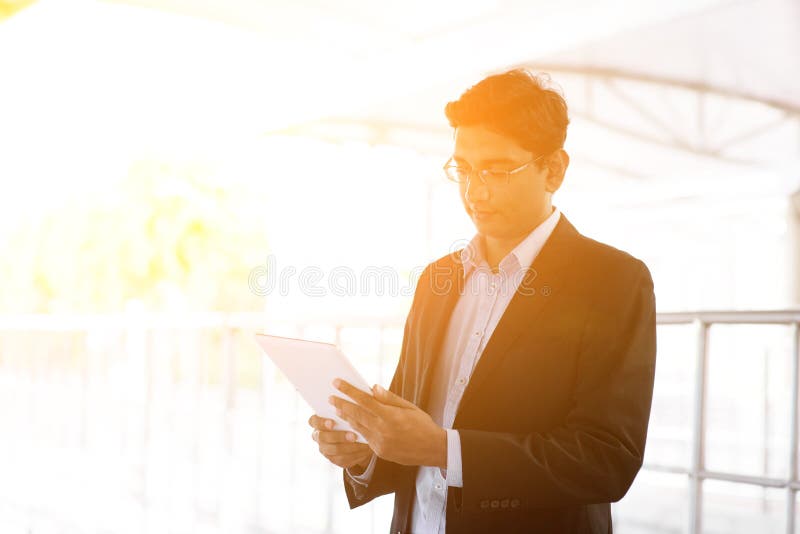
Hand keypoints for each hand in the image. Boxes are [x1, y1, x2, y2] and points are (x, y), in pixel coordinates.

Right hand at [308, 414, 372, 469]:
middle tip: (353, 435)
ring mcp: (325, 449)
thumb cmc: (351, 417)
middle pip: (322, 437)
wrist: (358, 436)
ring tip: (359, 442)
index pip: (313, 421)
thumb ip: (346, 408)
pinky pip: (342, 459)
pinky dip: (353, 454)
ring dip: (347, 446)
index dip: (321, 423)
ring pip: (333, 449)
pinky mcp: (334, 459)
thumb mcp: (348, 411)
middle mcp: (319, 436)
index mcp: (318, 421)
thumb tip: (351, 402)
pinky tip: (363, 449)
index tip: (332, 423)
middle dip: (338, 436)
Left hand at [329, 379, 446, 468]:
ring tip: (337, 409)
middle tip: (330, 398)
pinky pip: (364, 438)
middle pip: (356, 414)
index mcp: (390, 416)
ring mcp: (380, 443)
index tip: (337, 383)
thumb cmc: (423, 425)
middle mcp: (383, 430)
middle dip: (342, 404)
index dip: (349, 391)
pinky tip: (351, 423)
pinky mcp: (379, 452)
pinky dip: (357, 429)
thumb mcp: (409, 407)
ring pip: (357, 427)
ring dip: (346, 418)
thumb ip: (389, 398)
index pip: (364, 400)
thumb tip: (373, 388)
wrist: (432, 449)